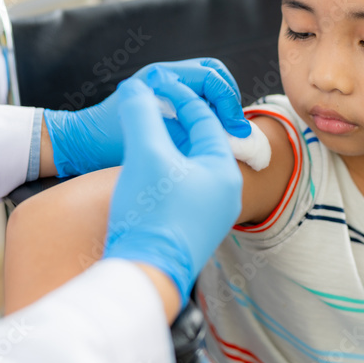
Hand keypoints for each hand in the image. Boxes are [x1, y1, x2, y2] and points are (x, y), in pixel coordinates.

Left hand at [43, 58, 250, 177]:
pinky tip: (205, 130)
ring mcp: (161, 81)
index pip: (211, 79)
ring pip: (205, 81)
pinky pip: (193, 91)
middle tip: (233, 125)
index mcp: (162, 78)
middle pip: (213, 71)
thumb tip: (229, 136)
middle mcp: (162, 72)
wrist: (83, 144)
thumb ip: (195, 133)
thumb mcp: (159, 141)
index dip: (230, 104)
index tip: (236, 131)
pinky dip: (206, 106)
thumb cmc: (113, 145)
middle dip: (228, 96)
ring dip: (218, 102)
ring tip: (221, 129)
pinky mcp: (160, 92)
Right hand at [102, 70, 242, 305]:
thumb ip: (142, 114)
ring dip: (169, 149)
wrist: (143, 274)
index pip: (204, 120)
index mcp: (224, 170)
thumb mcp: (145, 154)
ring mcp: (212, 215)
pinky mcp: (194, 231)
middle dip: (174, 122)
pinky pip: (184, 189)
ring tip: (144, 137)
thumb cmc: (150, 214)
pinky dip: (167, 173)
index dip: (176, 98)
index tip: (152, 90)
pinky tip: (145, 172)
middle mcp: (226, 193)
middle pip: (200, 143)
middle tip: (150, 108)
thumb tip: (137, 88)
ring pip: (191, 167)